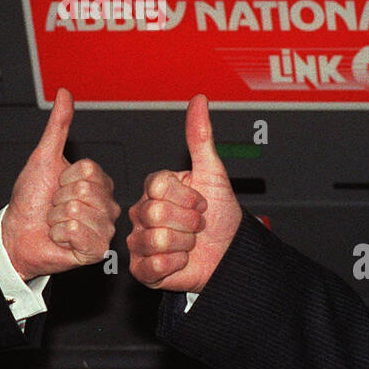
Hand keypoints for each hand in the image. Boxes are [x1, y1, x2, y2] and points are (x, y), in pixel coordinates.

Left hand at [1, 88, 118, 280]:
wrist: (17, 234)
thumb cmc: (30, 199)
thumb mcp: (43, 157)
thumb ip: (58, 126)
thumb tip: (64, 94)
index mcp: (98, 181)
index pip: (88, 170)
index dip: (64, 177)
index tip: (57, 185)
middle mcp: (106, 204)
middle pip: (84, 191)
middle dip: (59, 199)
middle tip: (55, 206)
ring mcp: (103, 228)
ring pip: (78, 213)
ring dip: (57, 219)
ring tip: (57, 222)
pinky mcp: (96, 250)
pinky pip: (79, 234)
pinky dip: (61, 235)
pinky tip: (61, 237)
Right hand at [128, 94, 242, 292]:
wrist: (229, 255)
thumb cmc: (221, 215)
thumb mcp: (213, 173)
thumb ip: (201, 137)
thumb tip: (199, 100)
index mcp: (155, 188)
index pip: (159, 186)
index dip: (188, 197)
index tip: (200, 202)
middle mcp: (143, 213)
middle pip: (156, 212)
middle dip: (188, 221)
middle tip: (197, 225)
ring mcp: (139, 240)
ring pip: (155, 239)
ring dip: (184, 244)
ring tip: (190, 242)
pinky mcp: (141, 268)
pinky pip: (152, 264)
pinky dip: (175, 264)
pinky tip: (180, 260)